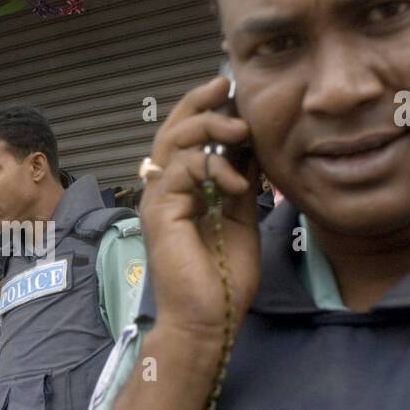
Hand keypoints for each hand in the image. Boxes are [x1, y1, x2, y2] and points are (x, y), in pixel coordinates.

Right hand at [142, 75, 261, 339]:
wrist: (208, 321)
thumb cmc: (221, 279)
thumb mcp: (241, 218)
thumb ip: (241, 183)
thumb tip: (252, 147)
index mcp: (181, 189)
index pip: (186, 136)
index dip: (206, 109)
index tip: (233, 91)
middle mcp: (163, 190)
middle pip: (172, 129)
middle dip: (200, 103)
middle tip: (227, 88)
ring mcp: (158, 200)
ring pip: (173, 141)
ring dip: (209, 128)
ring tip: (240, 132)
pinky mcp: (160, 212)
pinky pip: (181, 169)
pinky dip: (213, 167)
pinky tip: (240, 184)